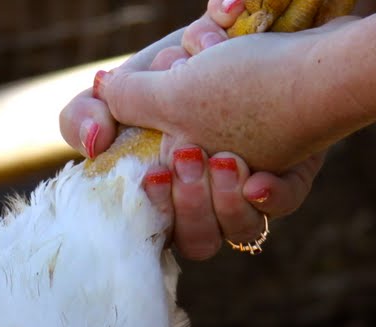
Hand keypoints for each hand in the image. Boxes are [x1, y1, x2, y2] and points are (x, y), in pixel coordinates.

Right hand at [60, 3, 355, 258]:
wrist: (241, 35)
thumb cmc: (178, 67)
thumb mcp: (124, 89)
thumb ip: (85, 116)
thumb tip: (94, 144)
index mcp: (166, 193)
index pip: (161, 232)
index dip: (160, 212)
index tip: (156, 173)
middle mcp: (208, 201)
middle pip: (200, 242)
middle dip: (193, 204)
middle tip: (188, 154)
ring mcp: (249, 193)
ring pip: (241, 230)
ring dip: (227, 202)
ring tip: (225, 159)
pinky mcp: (290, 173)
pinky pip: (284, 202)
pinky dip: (272, 197)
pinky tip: (259, 181)